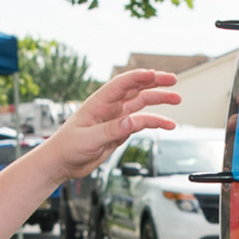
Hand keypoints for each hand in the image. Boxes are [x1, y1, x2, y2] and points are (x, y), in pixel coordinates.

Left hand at [40, 69, 180, 180]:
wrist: (61, 163)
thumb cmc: (66, 148)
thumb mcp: (87, 140)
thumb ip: (110, 130)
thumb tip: (131, 121)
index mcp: (98, 103)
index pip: (121, 84)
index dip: (138, 77)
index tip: (154, 75)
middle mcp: (109, 107)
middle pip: (136, 89)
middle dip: (155, 82)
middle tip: (172, 80)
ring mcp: (116, 118)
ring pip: (141, 104)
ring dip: (159, 100)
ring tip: (176, 99)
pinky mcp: (119, 131)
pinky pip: (141, 122)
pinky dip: (155, 122)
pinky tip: (167, 124)